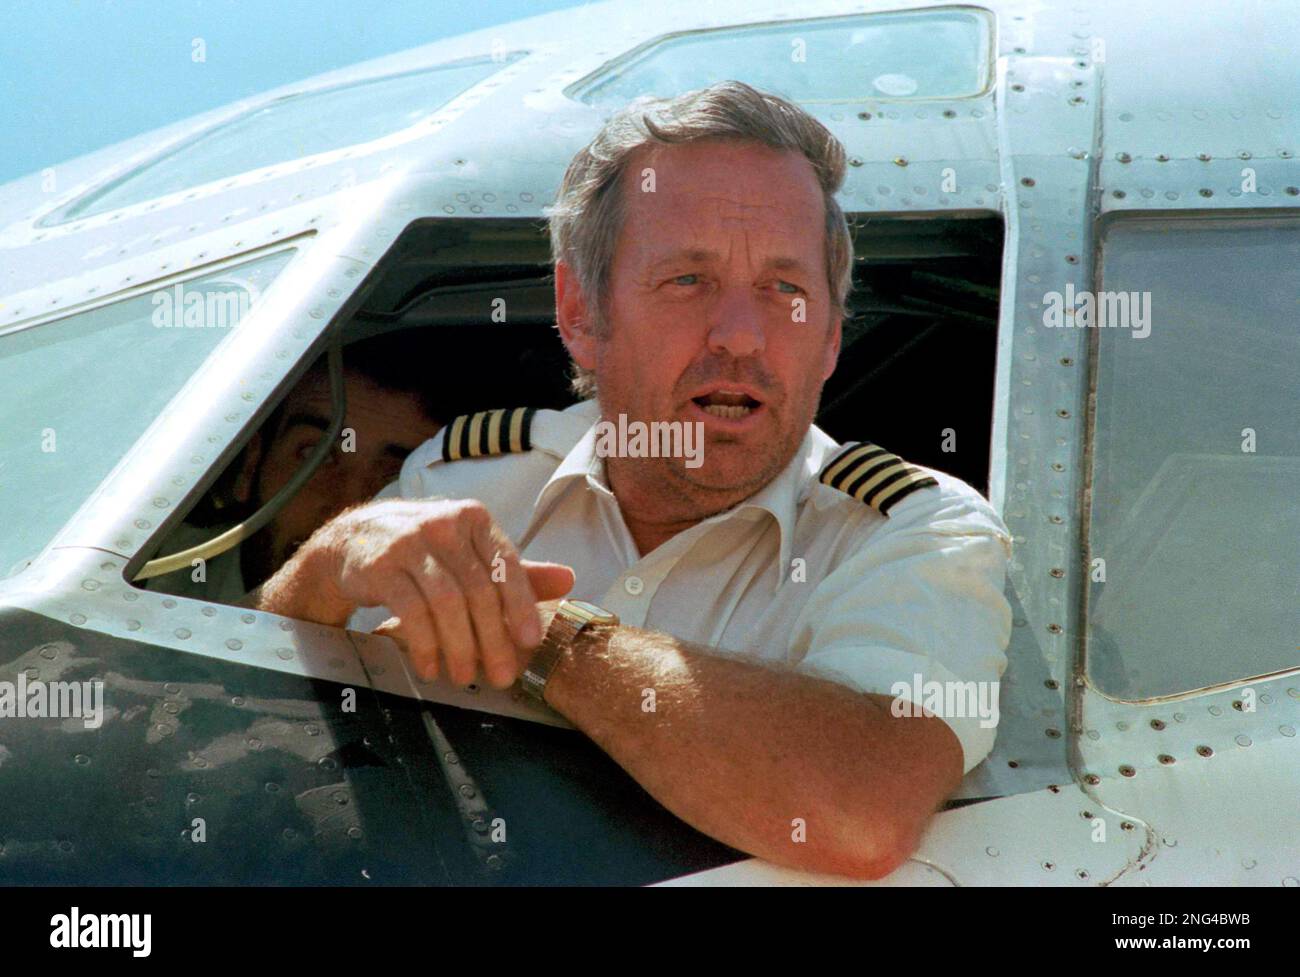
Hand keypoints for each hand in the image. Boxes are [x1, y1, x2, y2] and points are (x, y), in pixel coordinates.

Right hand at [319, 498, 573, 686]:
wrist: (355, 541)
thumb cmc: (425, 551)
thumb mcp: (471, 553)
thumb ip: (516, 571)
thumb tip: (569, 579)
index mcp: (475, 520)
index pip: (506, 565)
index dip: (522, 605)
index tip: (531, 642)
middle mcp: (445, 524)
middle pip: (478, 589)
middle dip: (493, 639)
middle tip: (501, 676)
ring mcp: (410, 542)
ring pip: (447, 602)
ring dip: (459, 646)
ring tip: (464, 677)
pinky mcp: (381, 565)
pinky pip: (410, 610)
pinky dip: (424, 644)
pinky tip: (431, 667)